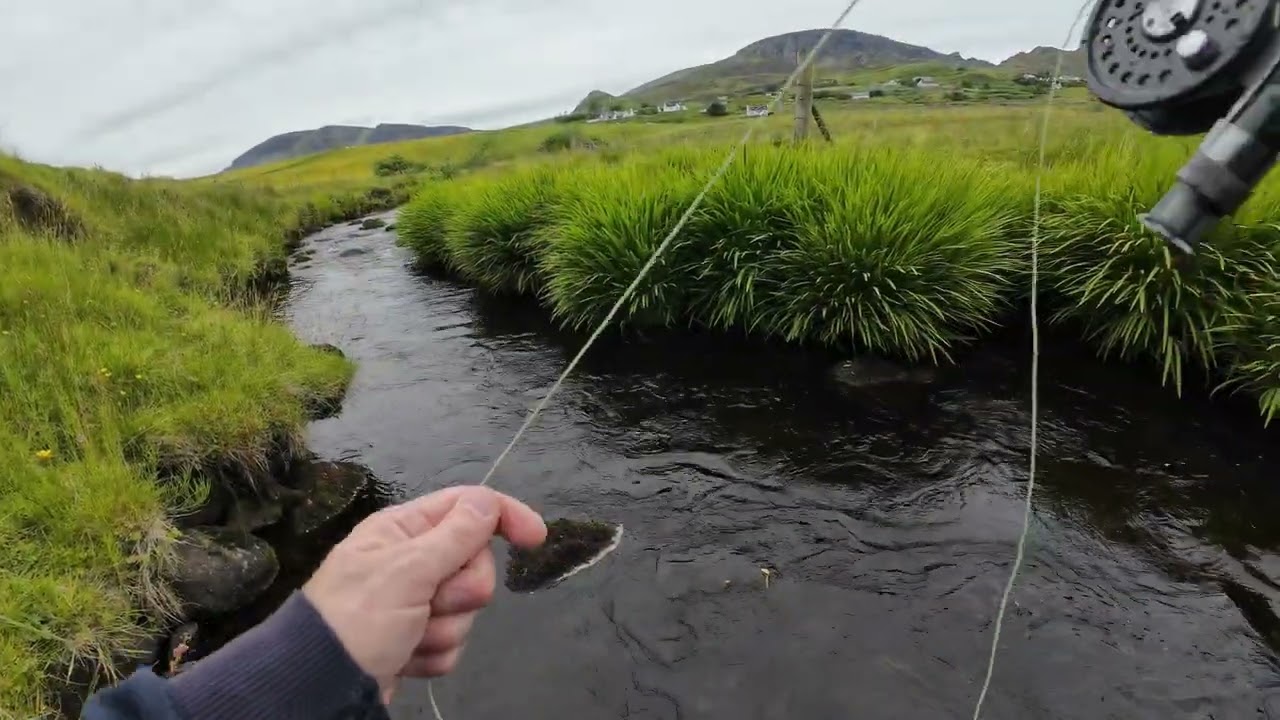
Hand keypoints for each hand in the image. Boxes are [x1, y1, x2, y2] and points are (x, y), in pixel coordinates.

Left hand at [302, 485, 546, 702]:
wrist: (319, 686)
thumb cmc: (356, 618)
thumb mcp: (406, 570)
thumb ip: (454, 535)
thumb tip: (487, 500)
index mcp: (404, 530)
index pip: (469, 507)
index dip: (505, 517)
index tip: (536, 539)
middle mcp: (411, 561)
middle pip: (475, 564)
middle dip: (460, 591)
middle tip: (429, 602)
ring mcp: (414, 603)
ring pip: (466, 608)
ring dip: (443, 628)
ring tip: (407, 637)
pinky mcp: (416, 640)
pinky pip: (454, 642)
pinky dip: (434, 654)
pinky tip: (404, 658)